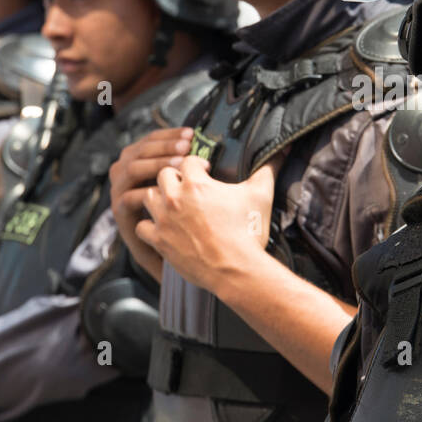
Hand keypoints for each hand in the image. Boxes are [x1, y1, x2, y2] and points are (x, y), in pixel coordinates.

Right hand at [110, 128, 194, 280]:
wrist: (174, 252)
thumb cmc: (186, 216)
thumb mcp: (186, 185)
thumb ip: (193, 164)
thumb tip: (219, 146)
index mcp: (142, 160)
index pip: (153, 139)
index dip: (170, 135)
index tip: (191, 135)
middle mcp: (127, 172)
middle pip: (141, 149)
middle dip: (164, 146)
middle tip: (186, 147)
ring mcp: (121, 191)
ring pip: (132, 168)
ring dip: (155, 163)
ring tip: (179, 165)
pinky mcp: (121, 212)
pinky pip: (127, 198)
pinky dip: (144, 193)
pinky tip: (165, 193)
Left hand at [137, 157, 276, 297]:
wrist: (236, 269)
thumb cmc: (248, 232)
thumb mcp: (260, 196)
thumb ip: (267, 170)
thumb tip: (279, 153)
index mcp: (197, 183)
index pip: (188, 160)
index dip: (197, 163)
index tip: (205, 171)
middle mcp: (175, 198)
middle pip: (162, 174)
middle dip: (174, 177)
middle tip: (186, 187)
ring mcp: (164, 220)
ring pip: (147, 197)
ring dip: (158, 198)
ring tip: (171, 205)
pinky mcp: (159, 241)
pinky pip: (141, 227)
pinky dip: (148, 226)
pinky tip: (160, 228)